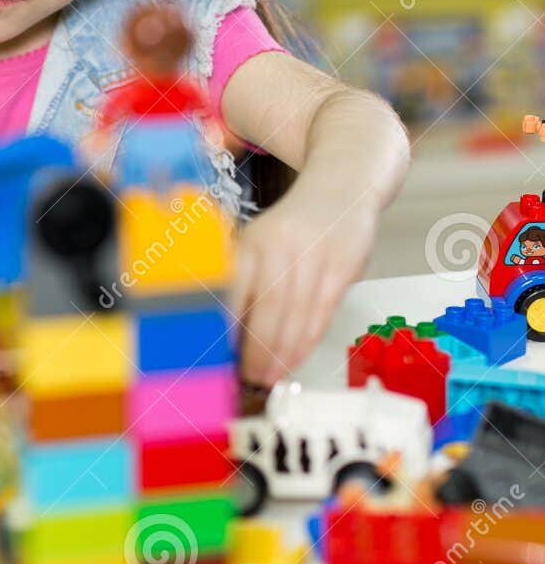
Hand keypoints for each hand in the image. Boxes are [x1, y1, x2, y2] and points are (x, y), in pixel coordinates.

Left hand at [229, 189, 376, 386]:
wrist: (343, 186)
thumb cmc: (295, 226)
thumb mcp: (262, 241)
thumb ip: (247, 280)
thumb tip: (230, 332)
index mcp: (252, 241)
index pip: (235, 291)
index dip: (229, 328)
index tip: (221, 355)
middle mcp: (281, 246)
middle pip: (267, 308)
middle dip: (258, 350)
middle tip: (251, 376)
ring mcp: (314, 255)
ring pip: (296, 315)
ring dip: (283, 353)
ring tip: (271, 376)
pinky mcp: (343, 266)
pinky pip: (322, 313)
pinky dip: (307, 341)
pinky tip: (296, 357)